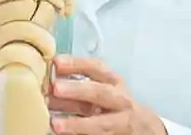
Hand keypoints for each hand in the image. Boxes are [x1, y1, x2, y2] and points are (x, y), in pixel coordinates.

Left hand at [47, 56, 167, 134]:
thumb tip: (47, 82)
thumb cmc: (116, 105)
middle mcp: (120, 101)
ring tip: (55, 124)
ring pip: (101, 124)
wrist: (144, 129)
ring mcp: (120, 123)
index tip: (57, 62)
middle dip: (78, 90)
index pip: (97, 68)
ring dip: (77, 124)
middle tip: (55, 88)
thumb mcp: (103, 89)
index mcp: (114, 83)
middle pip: (101, 93)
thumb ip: (78, 86)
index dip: (77, 64)